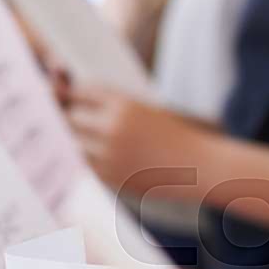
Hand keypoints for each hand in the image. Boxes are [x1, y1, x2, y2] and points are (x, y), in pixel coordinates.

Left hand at [63, 84, 206, 193]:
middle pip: (69, 117)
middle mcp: (113, 128)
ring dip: (75, 141)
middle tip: (72, 119)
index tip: (71, 96)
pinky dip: (87, 159)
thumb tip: (73, 101)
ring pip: (73, 144)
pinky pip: (85, 165)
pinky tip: (100, 156)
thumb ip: (112, 106)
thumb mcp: (146, 111)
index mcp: (124, 105)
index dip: (72, 94)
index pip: (80, 91)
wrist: (200, 166)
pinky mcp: (112, 177)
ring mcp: (110, 155)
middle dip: (68, 117)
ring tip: (87, 139)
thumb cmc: (176, 136)